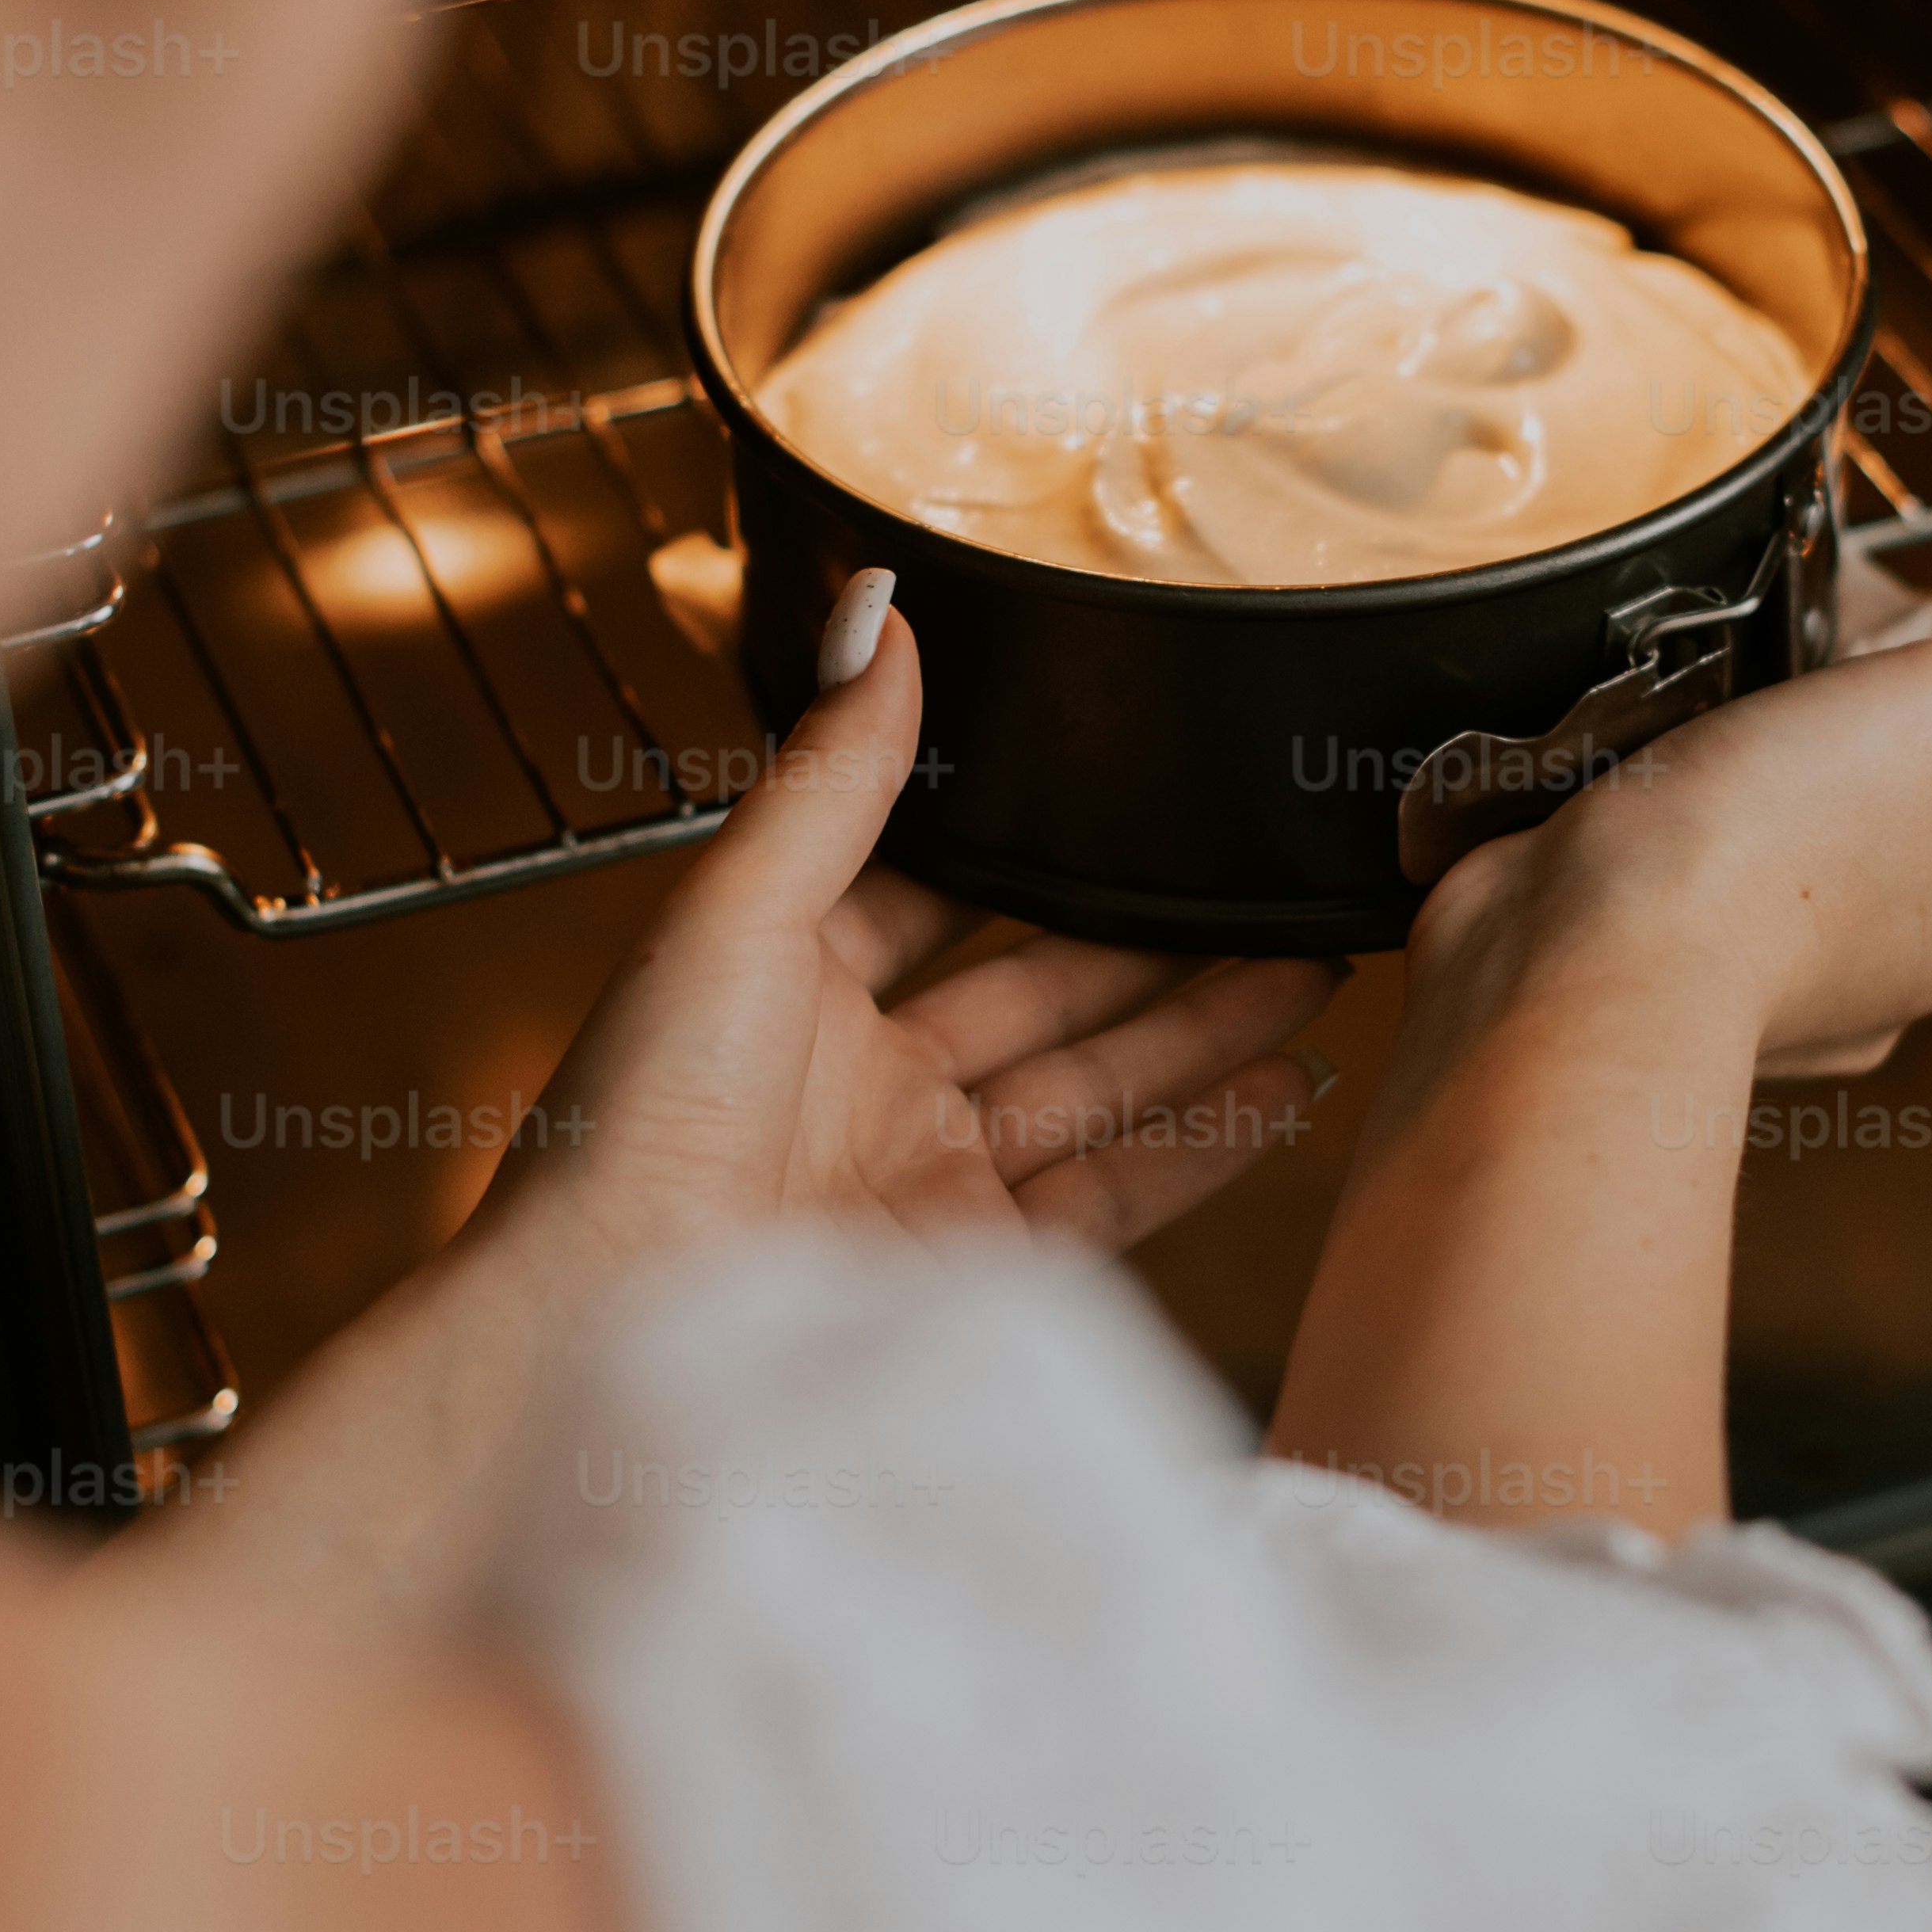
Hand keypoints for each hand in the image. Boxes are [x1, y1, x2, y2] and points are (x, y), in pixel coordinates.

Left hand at [503, 579, 1340, 1265]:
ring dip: (1207, 1029)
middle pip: (1041, 990)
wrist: (614, 1325)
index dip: (1029, 844)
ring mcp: (925, 1177)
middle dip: (1157, 936)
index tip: (1128, 785)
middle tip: (1264, 876)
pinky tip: (1286, 1085)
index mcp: (786, 984)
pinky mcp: (975, 1267)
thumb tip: (882, 605)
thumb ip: (833, 770)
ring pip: (1098, 1085)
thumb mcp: (736, 909)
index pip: (932, 891)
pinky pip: (1115, 1193)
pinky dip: (1206, 1142)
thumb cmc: (633, 1122)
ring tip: (1317, 964)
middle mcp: (862, 1082)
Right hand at [1407, 556, 1931, 1080]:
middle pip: (1899, 780)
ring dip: (1754, 744)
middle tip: (1793, 649)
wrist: (1592, 960)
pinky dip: (1671, 801)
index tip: (1882, 613)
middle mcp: (1890, 965)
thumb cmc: (1779, 845)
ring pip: (1789, 812)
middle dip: (1852, 698)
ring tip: (1710, 703)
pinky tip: (1647, 774)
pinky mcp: (1666, 962)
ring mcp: (1773, 976)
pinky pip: (1690, 850)